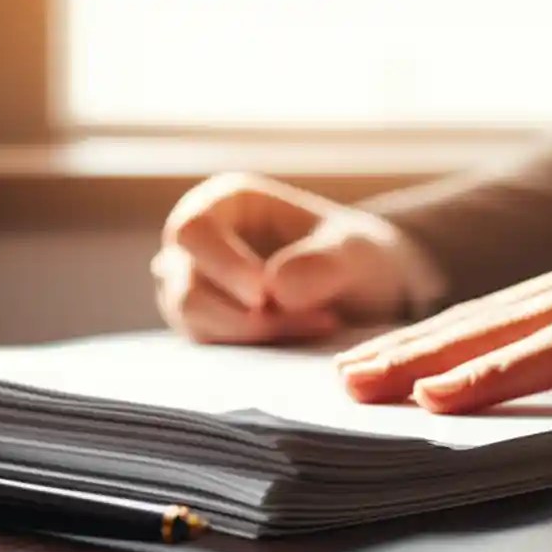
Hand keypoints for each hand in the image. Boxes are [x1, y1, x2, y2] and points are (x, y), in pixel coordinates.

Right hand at [152, 173, 414, 342]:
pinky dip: (256, 349)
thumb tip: (276, 288)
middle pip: (186, 285)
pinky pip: (211, 346)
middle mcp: (202, 243)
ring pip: (194, 321)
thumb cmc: (355, 257)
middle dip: (241, 313)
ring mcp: (198, 286)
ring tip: (321, 324)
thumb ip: (325, 263)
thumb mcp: (357, 253)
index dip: (222, 265)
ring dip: (253, 333)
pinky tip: (306, 336)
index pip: (193, 230)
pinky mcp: (207, 326)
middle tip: (311, 320)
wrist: (366, 292)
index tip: (264, 295)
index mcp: (227, 202)